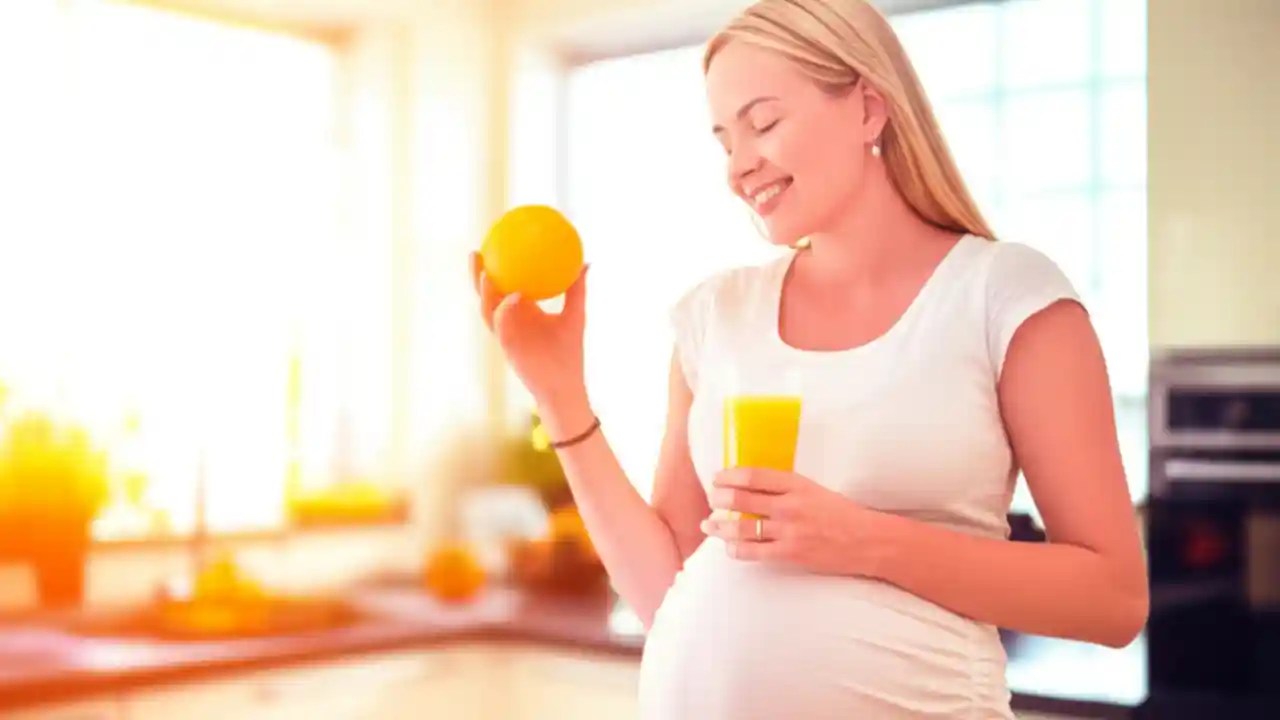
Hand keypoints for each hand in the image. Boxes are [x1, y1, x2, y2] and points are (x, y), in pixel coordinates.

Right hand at [469, 252, 588, 406]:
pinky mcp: (508, 348)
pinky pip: (503, 328)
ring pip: (486, 310)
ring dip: (483, 292)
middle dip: (476, 275)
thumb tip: (585, 262)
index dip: (494, 266)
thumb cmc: (569, 352)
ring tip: (484, 272)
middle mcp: (509, 320)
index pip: (502, 284)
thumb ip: (577, 290)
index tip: (494, 242)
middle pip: (486, 295)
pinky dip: (505, 311)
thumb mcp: (575, 315)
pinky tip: (514, 296)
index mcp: (522, 310)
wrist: (564, 385)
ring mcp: (506, 334)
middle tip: (475, 252)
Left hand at [700, 467, 882, 576]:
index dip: (729, 476)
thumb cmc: (840, 513)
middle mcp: (790, 505)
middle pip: (741, 499)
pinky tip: (729, 548)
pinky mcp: (790, 554)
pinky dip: (735, 550)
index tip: (718, 478)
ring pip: (742, 528)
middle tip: (711, 500)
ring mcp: (789, 531)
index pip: (753, 475)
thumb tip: (751, 486)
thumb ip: (785, 487)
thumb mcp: (813, 490)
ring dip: (720, 526)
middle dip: (718, 499)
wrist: (866, 540)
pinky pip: (753, 552)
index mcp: (796, 484)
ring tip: (709, 525)